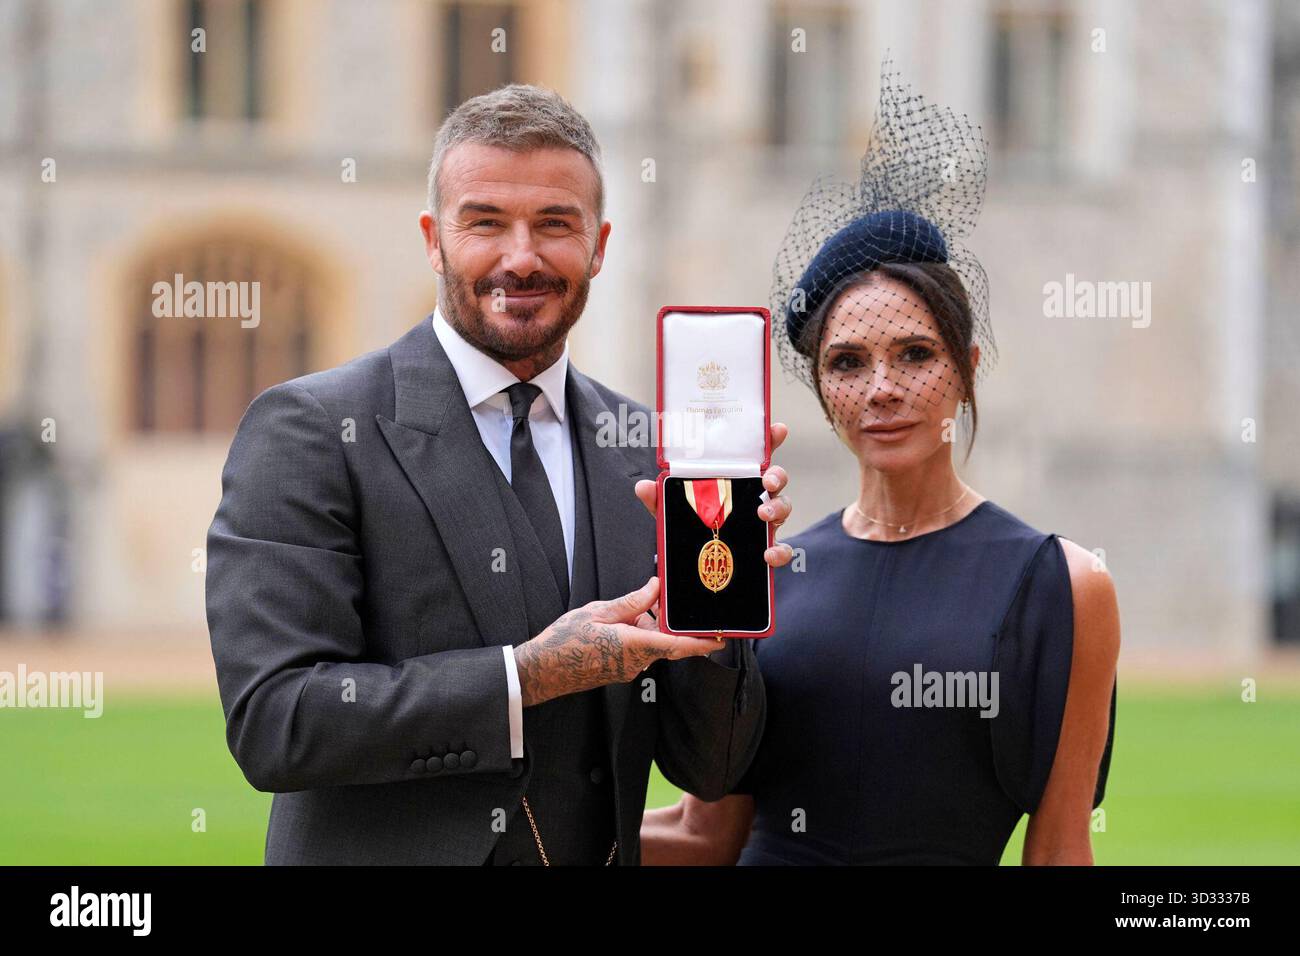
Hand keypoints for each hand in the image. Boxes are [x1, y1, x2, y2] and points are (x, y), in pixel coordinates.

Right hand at [513, 576, 722, 706]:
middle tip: (666, 602)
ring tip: (630, 608)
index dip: (702, 643)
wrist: (542, 669)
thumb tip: (655, 588)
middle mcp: (636, 662)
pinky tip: (621, 621)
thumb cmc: (564, 641)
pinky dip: (637, 634)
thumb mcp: (598, 612)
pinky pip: (639, 649)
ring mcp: (628, 668)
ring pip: (651, 643)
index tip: (721, 639)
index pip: (677, 646)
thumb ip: (632, 601)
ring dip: (648, 626)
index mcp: (634, 645)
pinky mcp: (620, 670)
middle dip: (667, 622)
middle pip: (666, 640)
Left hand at [634, 422, 794, 567]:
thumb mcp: (673, 509)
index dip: (770, 440)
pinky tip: (768, 554)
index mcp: (735, 479)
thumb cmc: (691, 524)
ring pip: (783, 506)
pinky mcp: (766, 545)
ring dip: (778, 508)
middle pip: (776, 477)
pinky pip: (782, 547)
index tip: (778, 430)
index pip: (756, 454)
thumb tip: (643, 486)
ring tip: (763, 515)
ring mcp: (763, 520)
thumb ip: (659, 497)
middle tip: (766, 482)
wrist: (696, 562)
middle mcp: (754, 496)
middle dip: (777, 475)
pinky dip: (780, 551)